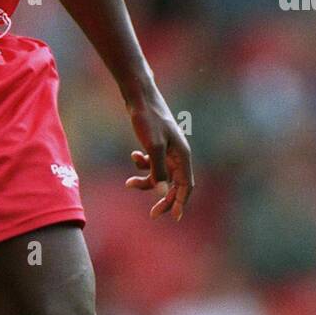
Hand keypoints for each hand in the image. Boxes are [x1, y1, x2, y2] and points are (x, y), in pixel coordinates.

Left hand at [125, 93, 193, 221]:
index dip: (181, 203)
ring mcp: (168, 150)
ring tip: (129, 183)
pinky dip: (142, 165)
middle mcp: (178, 154)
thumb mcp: (153, 146)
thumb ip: (158, 170)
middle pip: (175, 185)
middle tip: (152, 214)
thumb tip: (163, 191)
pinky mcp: (157, 145)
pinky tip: (134, 155)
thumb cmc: (148, 119)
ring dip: (146, 182)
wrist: (140, 97)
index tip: (173, 218)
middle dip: (163, 198)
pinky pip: (152, 163)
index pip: (186, 186)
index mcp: (183, 155)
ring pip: (161, 175)